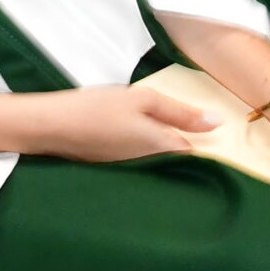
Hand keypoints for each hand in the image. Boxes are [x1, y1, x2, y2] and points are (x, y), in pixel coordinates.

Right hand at [13, 84, 214, 161]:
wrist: (51, 127)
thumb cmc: (98, 108)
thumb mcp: (142, 100)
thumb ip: (181, 112)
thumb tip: (218, 122)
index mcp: (163, 148)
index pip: (197, 155)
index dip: (207, 145)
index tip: (216, 135)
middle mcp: (151, 166)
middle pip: (179, 161)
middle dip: (188, 149)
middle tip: (191, 129)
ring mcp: (132, 170)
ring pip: (160, 163)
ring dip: (166, 152)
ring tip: (167, 132)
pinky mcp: (115, 169)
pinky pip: (142, 164)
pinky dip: (145, 153)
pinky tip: (136, 139)